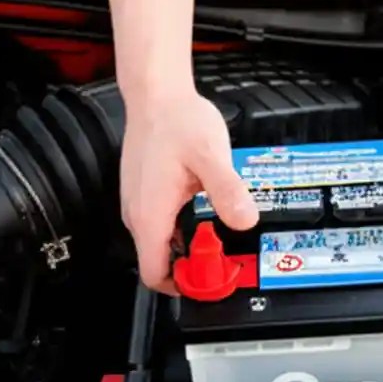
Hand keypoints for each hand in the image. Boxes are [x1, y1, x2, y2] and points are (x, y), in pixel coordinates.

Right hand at [119, 88, 257, 292]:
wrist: (156, 94)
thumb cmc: (178, 121)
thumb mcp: (211, 155)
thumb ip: (227, 190)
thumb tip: (244, 220)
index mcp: (150, 216)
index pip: (155, 276)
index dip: (183, 286)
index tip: (212, 278)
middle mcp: (138, 216)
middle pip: (160, 264)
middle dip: (192, 267)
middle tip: (224, 255)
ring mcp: (138, 205)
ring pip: (161, 246)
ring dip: (189, 248)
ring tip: (218, 233)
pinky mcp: (144, 195)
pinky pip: (161, 227)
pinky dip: (182, 230)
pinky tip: (204, 211)